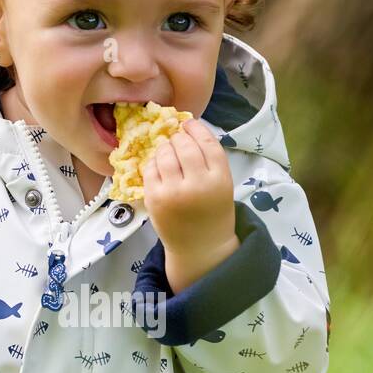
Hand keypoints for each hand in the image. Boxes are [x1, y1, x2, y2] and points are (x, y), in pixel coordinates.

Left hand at [142, 117, 238, 288]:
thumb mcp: (222, 185)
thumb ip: (209, 160)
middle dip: (179, 137)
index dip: (196, 128)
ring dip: (165, 147)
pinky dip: (153, 162)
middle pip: (185, 145)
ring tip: (168, 152)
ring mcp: (174, 192)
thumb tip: (185, 129)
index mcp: (220, 179)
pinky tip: (160, 167)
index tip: (189, 124)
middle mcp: (198, 184)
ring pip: (165, 153)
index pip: (207, 142)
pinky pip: (150, 168)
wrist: (200, 247)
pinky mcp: (155, 198)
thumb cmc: (212, 213)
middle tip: (178, 140)